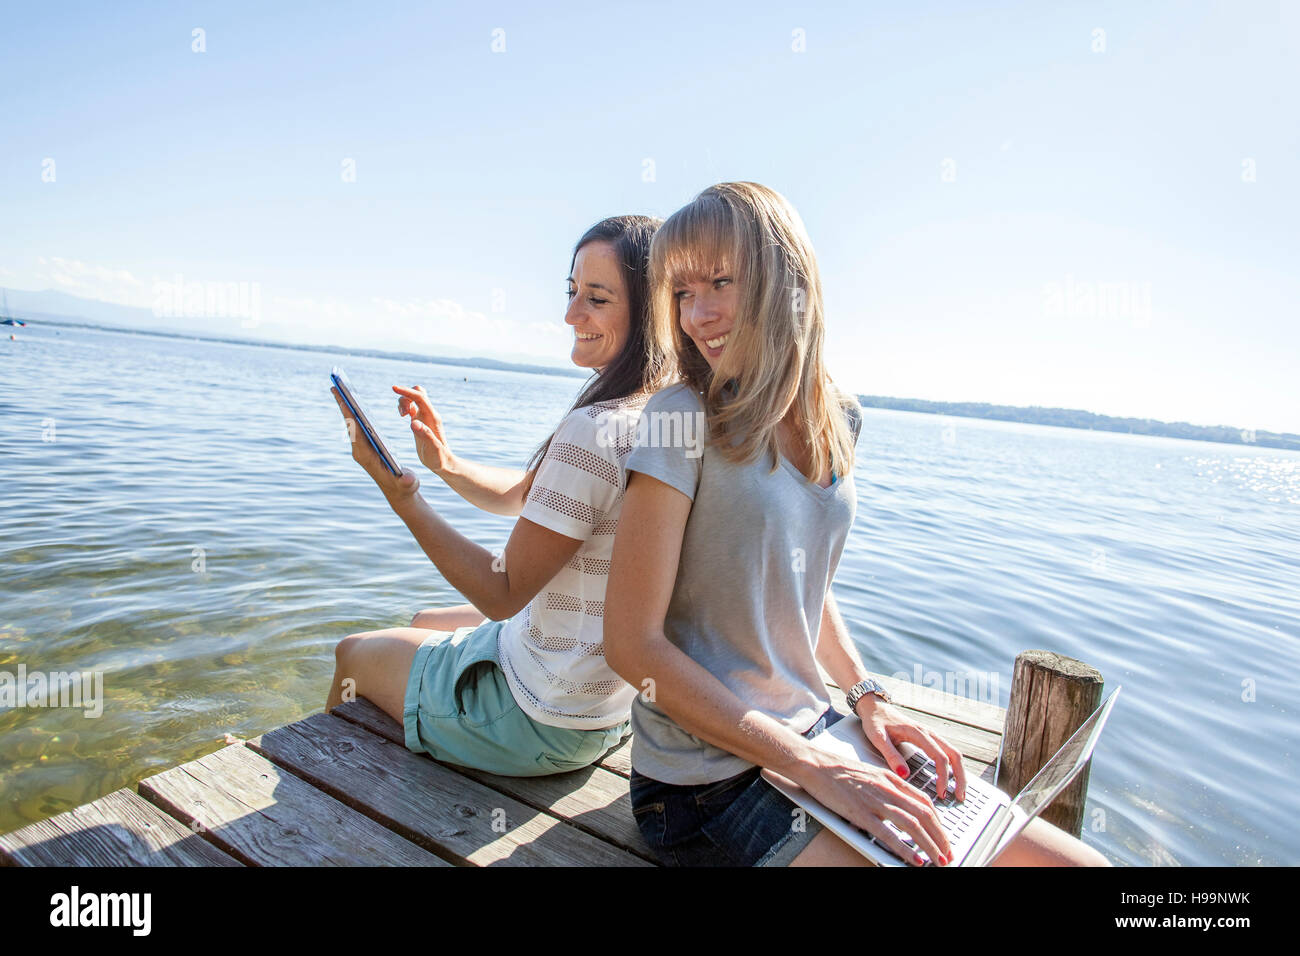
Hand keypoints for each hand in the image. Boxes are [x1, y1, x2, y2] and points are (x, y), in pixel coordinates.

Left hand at [331, 387, 419, 502]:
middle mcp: (359, 450)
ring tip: (341, 389)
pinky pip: (357, 426)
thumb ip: (407, 480)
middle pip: (349, 424)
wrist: (399, 491)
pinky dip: (354, 413)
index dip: (349, 414)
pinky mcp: (365, 445)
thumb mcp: (408, 483)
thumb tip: (408, 479)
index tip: (342, 398)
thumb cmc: (404, 486)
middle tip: (335, 385)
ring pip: (351, 423)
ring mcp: (361, 447)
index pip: (355, 431)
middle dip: (343, 404)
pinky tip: (353, 402)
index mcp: (366, 455)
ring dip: (346, 406)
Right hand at [392, 385, 453, 474]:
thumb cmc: (439, 458)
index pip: (420, 398)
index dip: (407, 392)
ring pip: (414, 398)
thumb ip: (425, 435)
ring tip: (402, 416)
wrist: (443, 462)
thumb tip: (413, 423)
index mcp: (433, 418)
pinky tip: (403, 415)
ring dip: (404, 402)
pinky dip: (404, 406)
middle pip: (418, 393)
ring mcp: (424, 417)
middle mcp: (429, 414)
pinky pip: (411, 406)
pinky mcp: (419, 421)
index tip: (394, 388)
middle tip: (402, 414)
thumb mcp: (432, 449)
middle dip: (406, 396)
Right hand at [800, 748, 952, 866]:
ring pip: (913, 824)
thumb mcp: (870, 773)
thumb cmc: (837, 769)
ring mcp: (875, 801)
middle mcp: (888, 789)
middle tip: (947, 853)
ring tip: (939, 860)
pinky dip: (905, 848)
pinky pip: (888, 834)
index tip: (943, 835)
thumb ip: (887, 787)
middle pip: (925, 814)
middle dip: (941, 837)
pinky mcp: (861, 813)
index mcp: (891, 779)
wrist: (815, 763)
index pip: (924, 801)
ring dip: (930, 845)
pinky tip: (915, 859)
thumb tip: (900, 803)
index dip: (939, 821)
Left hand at [854, 694, 966, 801]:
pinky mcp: (929, 738)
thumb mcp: (878, 738)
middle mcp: (929, 733)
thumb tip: (904, 774)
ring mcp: (931, 735)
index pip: (939, 757)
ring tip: (959, 792)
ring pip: (954, 753)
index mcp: (918, 733)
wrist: (875, 707)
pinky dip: (954, 766)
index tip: (941, 793)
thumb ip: (891, 755)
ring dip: (959, 772)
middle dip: (960, 777)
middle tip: (960, 797)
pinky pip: (947, 752)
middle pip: (954, 755)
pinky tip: (951, 778)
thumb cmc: (876, 721)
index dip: (943, 776)